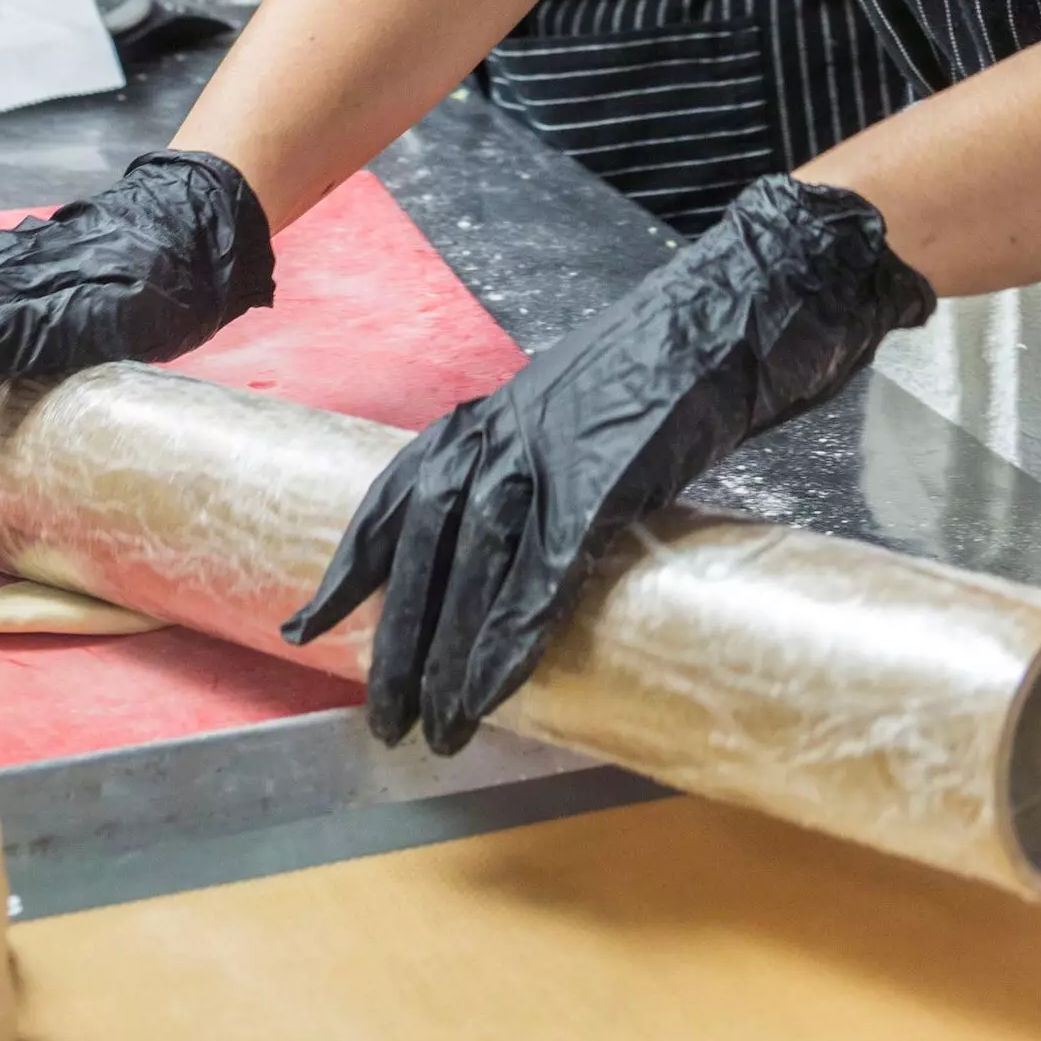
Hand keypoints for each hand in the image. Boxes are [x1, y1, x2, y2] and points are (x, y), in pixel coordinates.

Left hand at [283, 178, 931, 754]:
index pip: (399, 493)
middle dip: (397, 635)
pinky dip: (513, 635)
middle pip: (424, 543)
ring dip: (448, 655)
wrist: (731, 313)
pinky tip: (495, 687)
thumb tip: (514, 542)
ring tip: (432, 727)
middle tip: (378, 714)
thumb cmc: (663, 367)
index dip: (354, 565)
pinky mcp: (603, 478)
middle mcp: (503, 430)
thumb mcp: (576, 413)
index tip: (309, 623)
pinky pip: (543, 570)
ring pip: (473, 566)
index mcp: (492, 415)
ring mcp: (550, 451)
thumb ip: (537, 467)